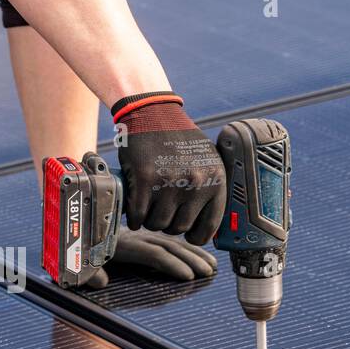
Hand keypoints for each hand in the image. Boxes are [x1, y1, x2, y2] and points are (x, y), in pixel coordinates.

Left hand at [79, 227, 216, 288]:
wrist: (75, 227)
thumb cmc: (76, 250)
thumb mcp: (77, 262)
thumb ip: (88, 272)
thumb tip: (101, 282)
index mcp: (121, 243)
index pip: (151, 253)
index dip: (170, 264)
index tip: (187, 276)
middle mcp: (134, 236)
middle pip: (167, 246)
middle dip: (190, 259)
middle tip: (208, 272)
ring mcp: (141, 235)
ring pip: (172, 241)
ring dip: (193, 253)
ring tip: (211, 265)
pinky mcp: (144, 236)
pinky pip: (168, 240)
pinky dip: (186, 246)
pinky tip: (201, 254)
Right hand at [115, 101, 226, 243]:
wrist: (154, 113)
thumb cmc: (178, 139)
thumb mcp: (206, 160)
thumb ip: (209, 189)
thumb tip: (208, 227)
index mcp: (215, 180)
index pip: (208, 227)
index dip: (194, 235)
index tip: (186, 234)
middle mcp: (196, 183)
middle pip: (179, 228)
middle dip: (168, 224)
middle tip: (161, 211)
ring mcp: (170, 182)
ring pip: (157, 223)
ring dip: (150, 220)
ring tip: (148, 207)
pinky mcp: (146, 180)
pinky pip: (138, 215)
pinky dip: (134, 217)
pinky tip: (134, 209)